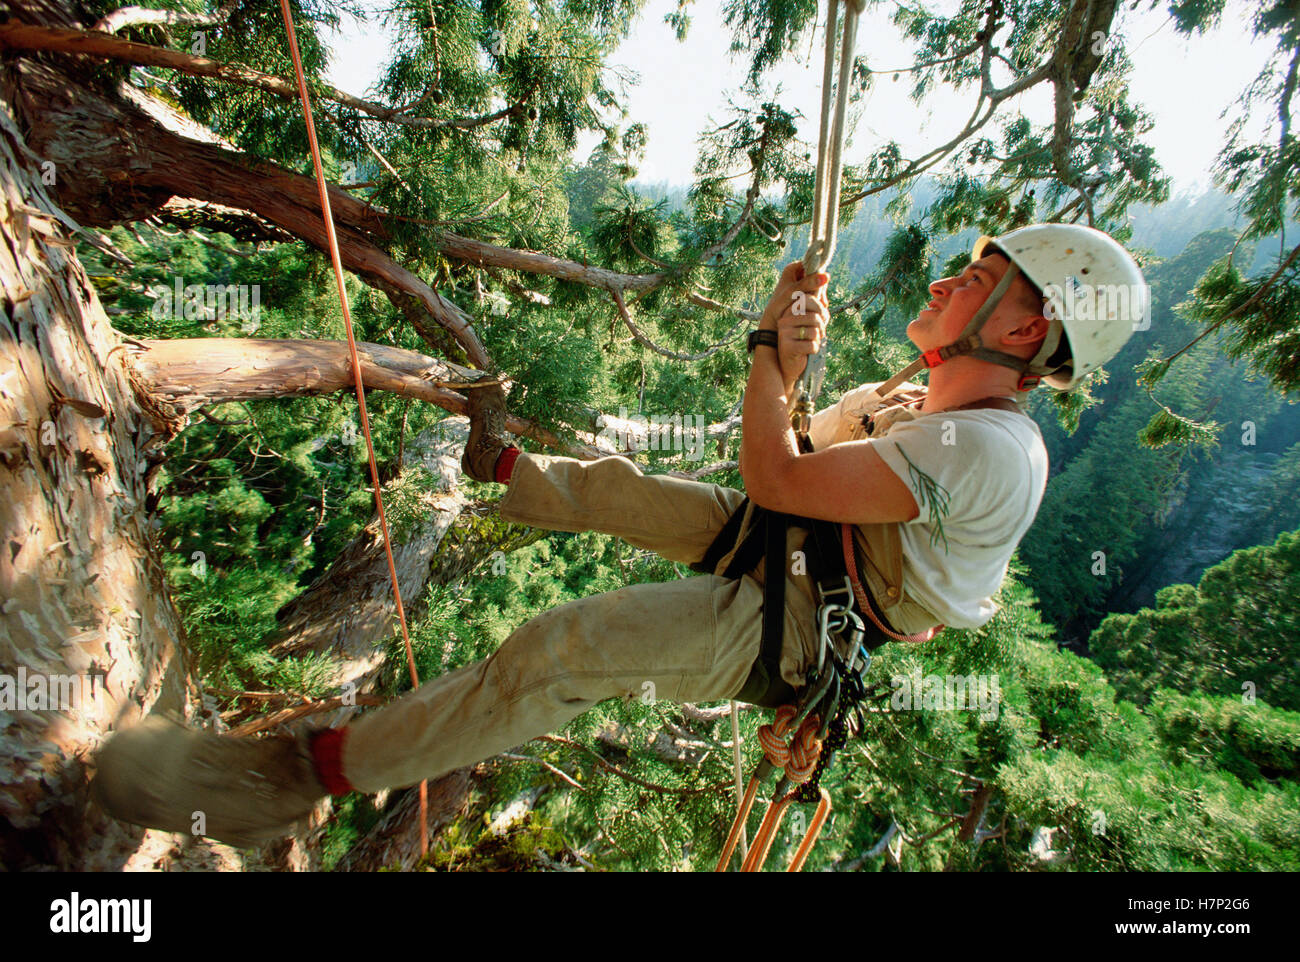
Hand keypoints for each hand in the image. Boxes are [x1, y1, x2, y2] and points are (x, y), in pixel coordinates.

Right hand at [759, 261, 828, 385]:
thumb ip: (817, 302)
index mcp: (789, 309)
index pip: (809, 299)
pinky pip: (812, 345)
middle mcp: (785, 319)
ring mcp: (785, 333)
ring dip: (818, 339)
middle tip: (819, 332)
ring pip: (815, 331)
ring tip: (811, 341)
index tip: (823, 319)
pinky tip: (807, 352)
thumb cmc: (803, 339)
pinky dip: (814, 350)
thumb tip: (825, 278)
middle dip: (822, 326)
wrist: (790, 364)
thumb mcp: (810, 319)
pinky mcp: (788, 347)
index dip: (822, 309)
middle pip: (816, 316)